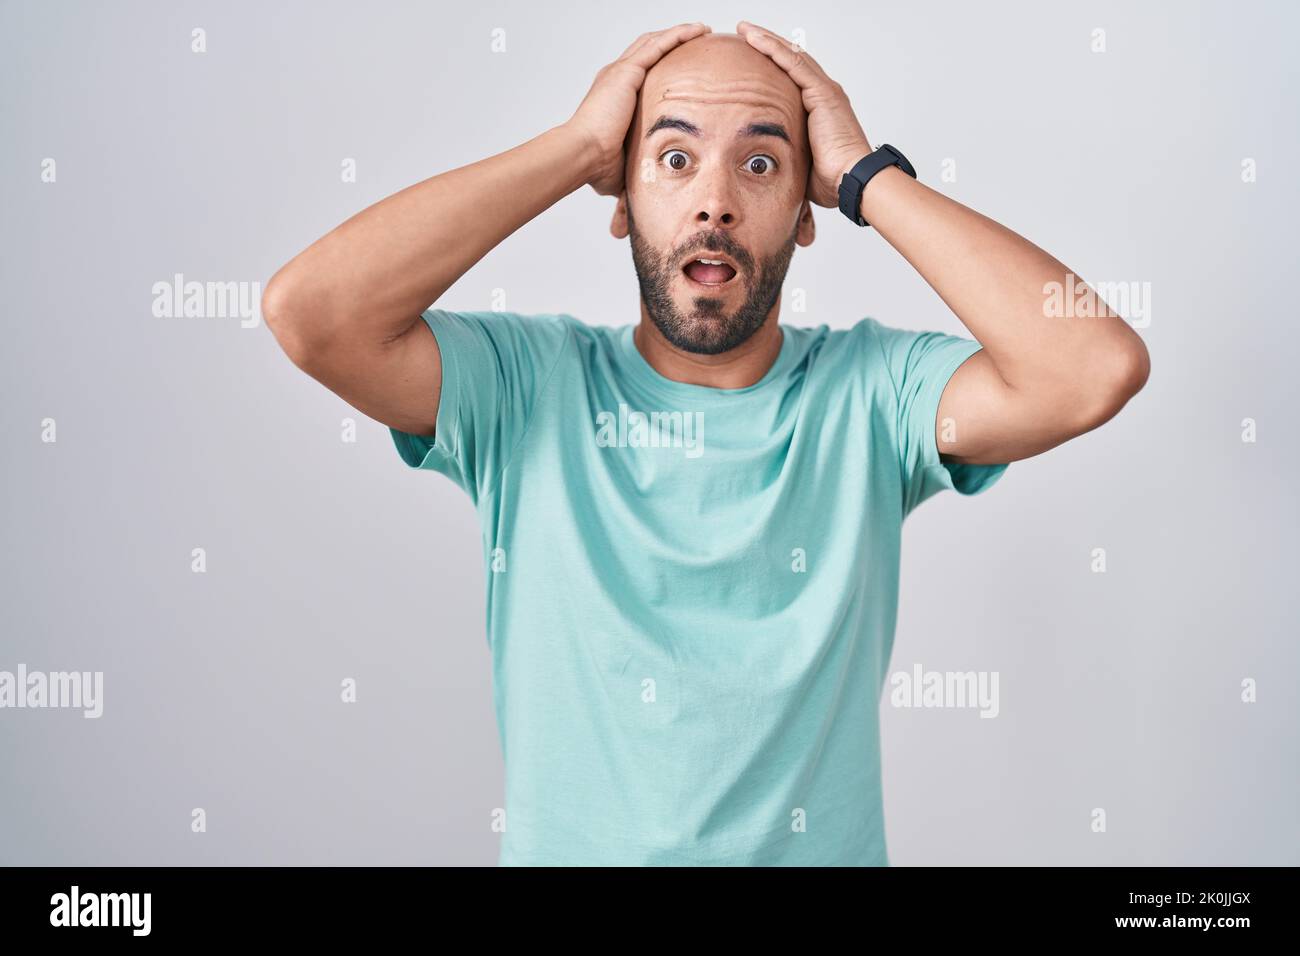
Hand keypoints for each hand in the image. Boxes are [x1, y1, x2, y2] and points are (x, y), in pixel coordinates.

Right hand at [564, 22, 712, 196]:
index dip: (659, 65)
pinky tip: (697, 30)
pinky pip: (659, 45)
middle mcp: (615, 78)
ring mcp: (620, 72)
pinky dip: (678, 34)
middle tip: (696, 40)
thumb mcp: (620, 164)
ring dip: (679, 34)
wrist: (583, 155)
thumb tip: (637, 191)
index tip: (680, 67)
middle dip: (671, 43)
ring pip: (654, 42)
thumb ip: (632, 167)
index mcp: (612, 96)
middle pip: (647, 50)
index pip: (639, 73)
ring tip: (702, 30)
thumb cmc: (595, 165)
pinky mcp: (627, 71)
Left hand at [736, 21, 871, 207]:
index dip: (772, 65)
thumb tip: (767, 164)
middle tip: (745, 34)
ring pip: (792, 55)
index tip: (750, 59)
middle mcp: (825, 95)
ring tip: (745, 29)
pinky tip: (755, 39)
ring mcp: (825, 91)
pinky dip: (774, 48)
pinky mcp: (822, 92)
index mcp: (820, 109)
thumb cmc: (831, 179)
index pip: (793, 78)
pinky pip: (794, 63)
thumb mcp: (801, 162)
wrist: (851, 181)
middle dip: (768, 46)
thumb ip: (787, 153)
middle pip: (792, 61)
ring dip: (767, 41)